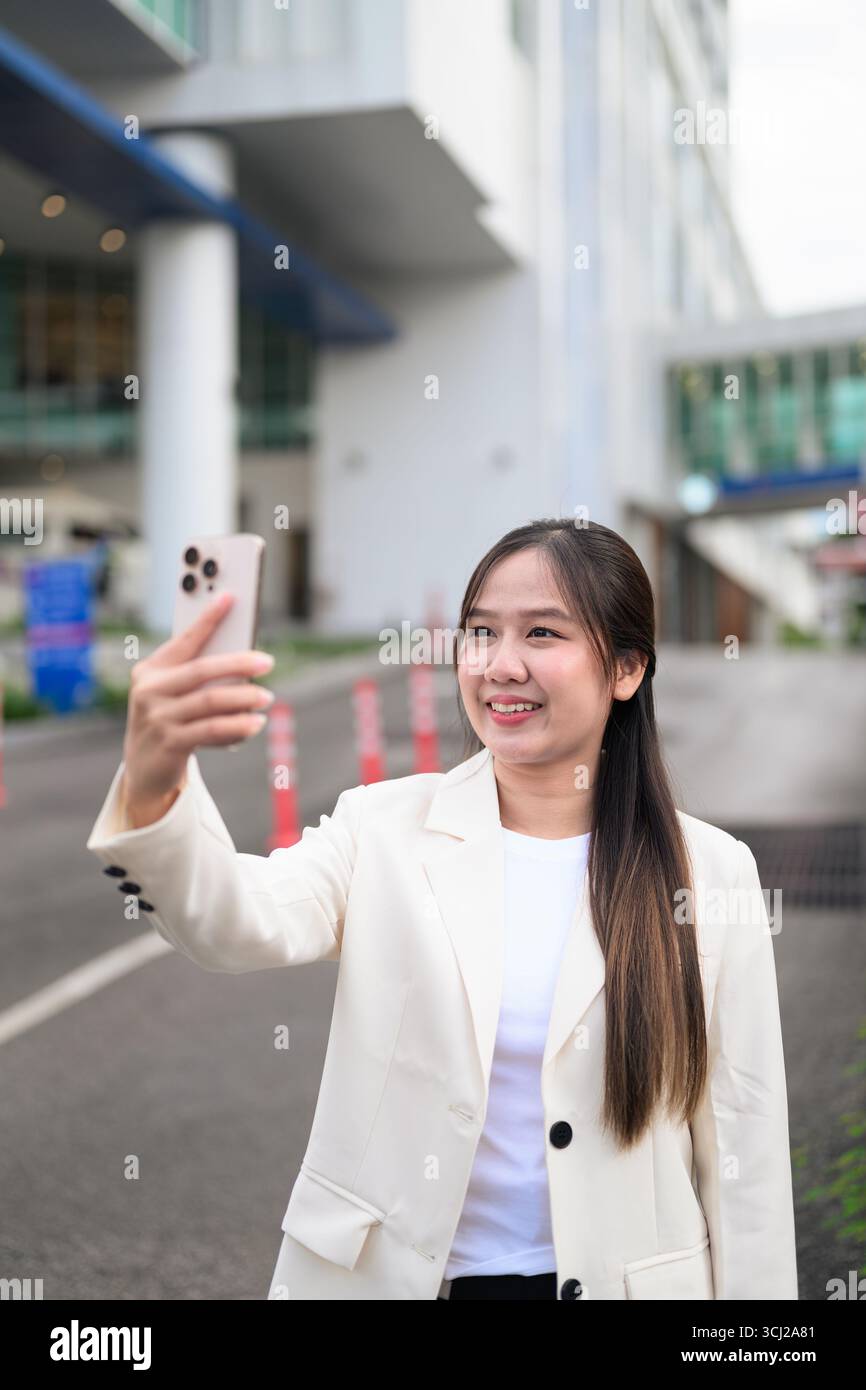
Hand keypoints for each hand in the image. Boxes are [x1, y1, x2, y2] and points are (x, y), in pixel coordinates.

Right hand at [120, 592, 274, 824]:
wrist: (144, 768)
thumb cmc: (169, 720)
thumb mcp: (174, 694)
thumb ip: (198, 676)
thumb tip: (244, 657)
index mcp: (151, 670)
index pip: (184, 640)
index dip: (208, 618)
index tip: (230, 598)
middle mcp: (149, 691)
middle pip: (202, 670)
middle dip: (238, 663)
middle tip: (267, 662)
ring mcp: (157, 718)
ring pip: (209, 701)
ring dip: (243, 698)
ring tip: (267, 697)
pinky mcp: (169, 743)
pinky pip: (211, 730)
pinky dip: (237, 726)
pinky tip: (255, 723)